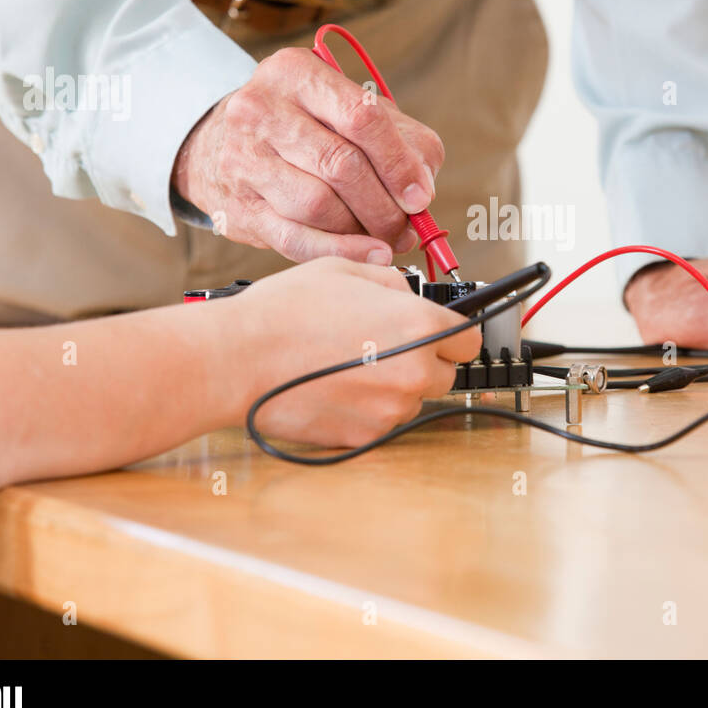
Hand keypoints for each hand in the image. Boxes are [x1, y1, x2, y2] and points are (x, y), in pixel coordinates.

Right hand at [173, 47, 444, 263]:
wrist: (223, 143)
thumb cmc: (307, 126)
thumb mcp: (353, 111)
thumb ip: (401, 140)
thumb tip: (421, 191)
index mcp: (297, 73)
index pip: (361, 116)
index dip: (398, 163)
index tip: (419, 196)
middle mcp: (261, 109)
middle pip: (341, 165)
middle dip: (385, 205)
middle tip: (406, 226)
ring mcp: (244, 158)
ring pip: (319, 205)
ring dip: (363, 230)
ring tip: (386, 237)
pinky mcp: (239, 205)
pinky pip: (296, 239)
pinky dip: (341, 251)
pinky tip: (369, 254)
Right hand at [204, 257, 480, 447]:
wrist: (238, 360)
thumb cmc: (284, 312)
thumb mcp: (345, 270)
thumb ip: (392, 283)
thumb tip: (409, 293)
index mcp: (419, 326)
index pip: (469, 340)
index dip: (453, 334)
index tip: (439, 333)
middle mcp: (414, 372)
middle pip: (445, 374)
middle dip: (424, 360)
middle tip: (382, 346)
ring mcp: (391, 410)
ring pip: (413, 399)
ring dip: (395, 386)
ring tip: (350, 365)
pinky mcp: (365, 437)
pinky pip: (382, 422)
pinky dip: (368, 409)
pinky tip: (336, 387)